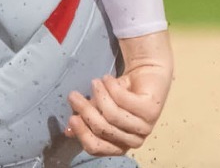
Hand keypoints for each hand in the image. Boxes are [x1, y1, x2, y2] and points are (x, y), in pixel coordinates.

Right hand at [67, 30, 171, 156]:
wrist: (145, 72)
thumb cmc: (121, 94)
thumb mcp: (100, 108)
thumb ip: (85, 119)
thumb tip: (68, 131)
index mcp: (120, 145)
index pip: (96, 147)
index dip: (82, 133)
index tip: (71, 117)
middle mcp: (134, 140)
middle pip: (102, 129)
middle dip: (85, 111)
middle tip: (73, 95)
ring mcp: (145, 127)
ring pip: (112, 115)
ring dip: (99, 95)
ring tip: (94, 82)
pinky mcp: (151, 110)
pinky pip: (123, 100)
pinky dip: (111, 86)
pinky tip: (108, 78)